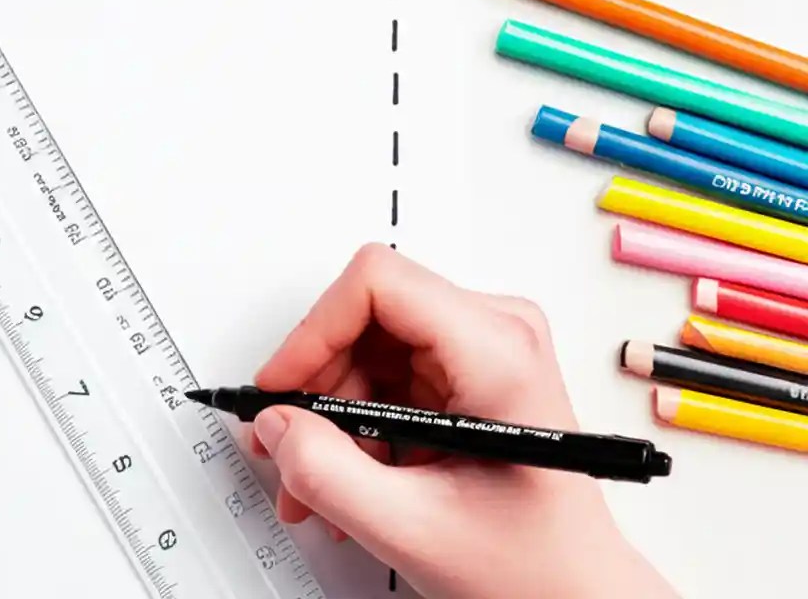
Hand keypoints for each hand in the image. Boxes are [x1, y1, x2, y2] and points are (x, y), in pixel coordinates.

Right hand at [251, 245, 675, 598]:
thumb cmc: (534, 564)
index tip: (283, 387)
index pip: (377, 283)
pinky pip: (382, 374)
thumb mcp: (413, 529)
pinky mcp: (465, 373)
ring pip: (363, 348)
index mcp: (499, 352)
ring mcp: (480, 350)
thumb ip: (326, 475)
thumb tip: (276, 426)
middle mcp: (495, 334)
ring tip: (319, 482)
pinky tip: (351, 474)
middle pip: (363, 317)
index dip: (314, 331)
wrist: (574, 590)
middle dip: (316, 388)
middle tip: (292, 448)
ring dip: (330, 416)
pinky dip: (353, 425)